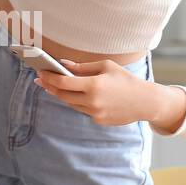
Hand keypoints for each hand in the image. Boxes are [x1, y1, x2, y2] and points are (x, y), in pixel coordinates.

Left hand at [34, 59, 159, 125]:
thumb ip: (82, 67)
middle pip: (62, 95)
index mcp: (94, 85)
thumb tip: (63, 64)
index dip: (49, 77)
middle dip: (50, 87)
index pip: (63, 83)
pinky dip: (76, 101)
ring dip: (61, 95)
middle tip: (41, 79)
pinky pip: (82, 109)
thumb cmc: (125, 80)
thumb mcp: (106, 66)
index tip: (41, 72)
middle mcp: (92, 101)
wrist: (145, 101)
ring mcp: (95, 113)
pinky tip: (73, 95)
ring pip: (71, 103)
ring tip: (52, 86)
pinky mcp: (98, 120)